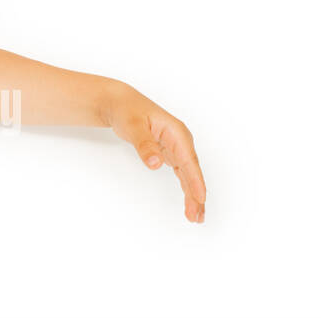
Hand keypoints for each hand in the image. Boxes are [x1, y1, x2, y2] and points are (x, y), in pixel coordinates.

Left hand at [101, 85, 206, 222]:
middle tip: (196, 217)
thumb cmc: (126, 110)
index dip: (195, 181)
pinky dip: (186, 186)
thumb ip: (144, 144)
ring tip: (196, 216)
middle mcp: (180, 140)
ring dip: (193, 194)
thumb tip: (156, 163)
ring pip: (188, 174)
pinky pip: (181, 172)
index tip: (200, 199)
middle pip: (192, 171)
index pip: (189, 161)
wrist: (120, 103)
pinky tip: (190, 199)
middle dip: (196, 194)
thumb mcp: (133, 125)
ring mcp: (176, 147)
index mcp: (176, 132)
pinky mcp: (169, 152)